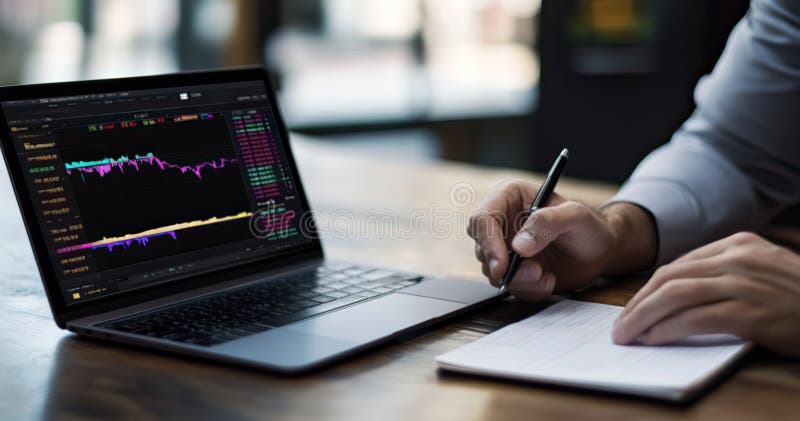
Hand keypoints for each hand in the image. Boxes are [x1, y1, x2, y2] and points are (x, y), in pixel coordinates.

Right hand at [467, 179, 617, 300]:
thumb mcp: (576, 217)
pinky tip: (548, 280)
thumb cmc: (589, 226)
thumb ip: (548, 223)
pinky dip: (528, 289)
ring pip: (492, 270)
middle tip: (535, 272)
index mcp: (508, 197)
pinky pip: (508, 285)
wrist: (598, 251)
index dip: (488, 243)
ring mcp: (504, 247)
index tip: (502, 265)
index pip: (483, 219)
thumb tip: (519, 246)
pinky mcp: (511, 269)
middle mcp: (501, 221)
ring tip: (547, 274)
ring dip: (520, 280)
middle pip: (482, 247)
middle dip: (505, 266)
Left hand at [612, 232, 799, 356]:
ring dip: (643, 317)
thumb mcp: (764, 271)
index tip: (633, 308)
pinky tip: (654, 339)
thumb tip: (675, 296)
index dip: (648, 290)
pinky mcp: (751, 311)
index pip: (678, 265)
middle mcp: (737, 258)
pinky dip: (668, 329)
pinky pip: (695, 318)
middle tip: (620, 326)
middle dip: (637, 304)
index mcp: (738, 244)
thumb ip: (725, 273)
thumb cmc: (799, 298)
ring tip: (627, 335)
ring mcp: (744, 283)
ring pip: (674, 295)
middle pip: (669, 278)